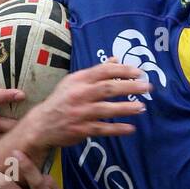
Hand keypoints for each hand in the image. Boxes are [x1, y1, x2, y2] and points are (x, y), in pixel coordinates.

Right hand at [23, 59, 149, 148]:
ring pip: (106, 109)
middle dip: (129, 86)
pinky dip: (117, 129)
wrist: (42, 124)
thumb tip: (117, 59)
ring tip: (142, 107)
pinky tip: (131, 129)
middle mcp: (80, 94)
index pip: (103, 71)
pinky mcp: (82, 129)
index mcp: (79, 80)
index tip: (139, 72)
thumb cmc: (62, 100)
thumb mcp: (74, 82)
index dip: (123, 70)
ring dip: (126, 108)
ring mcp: (81, 112)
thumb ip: (96, 71)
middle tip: (147, 87)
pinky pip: (103, 129)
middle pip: (108, 88)